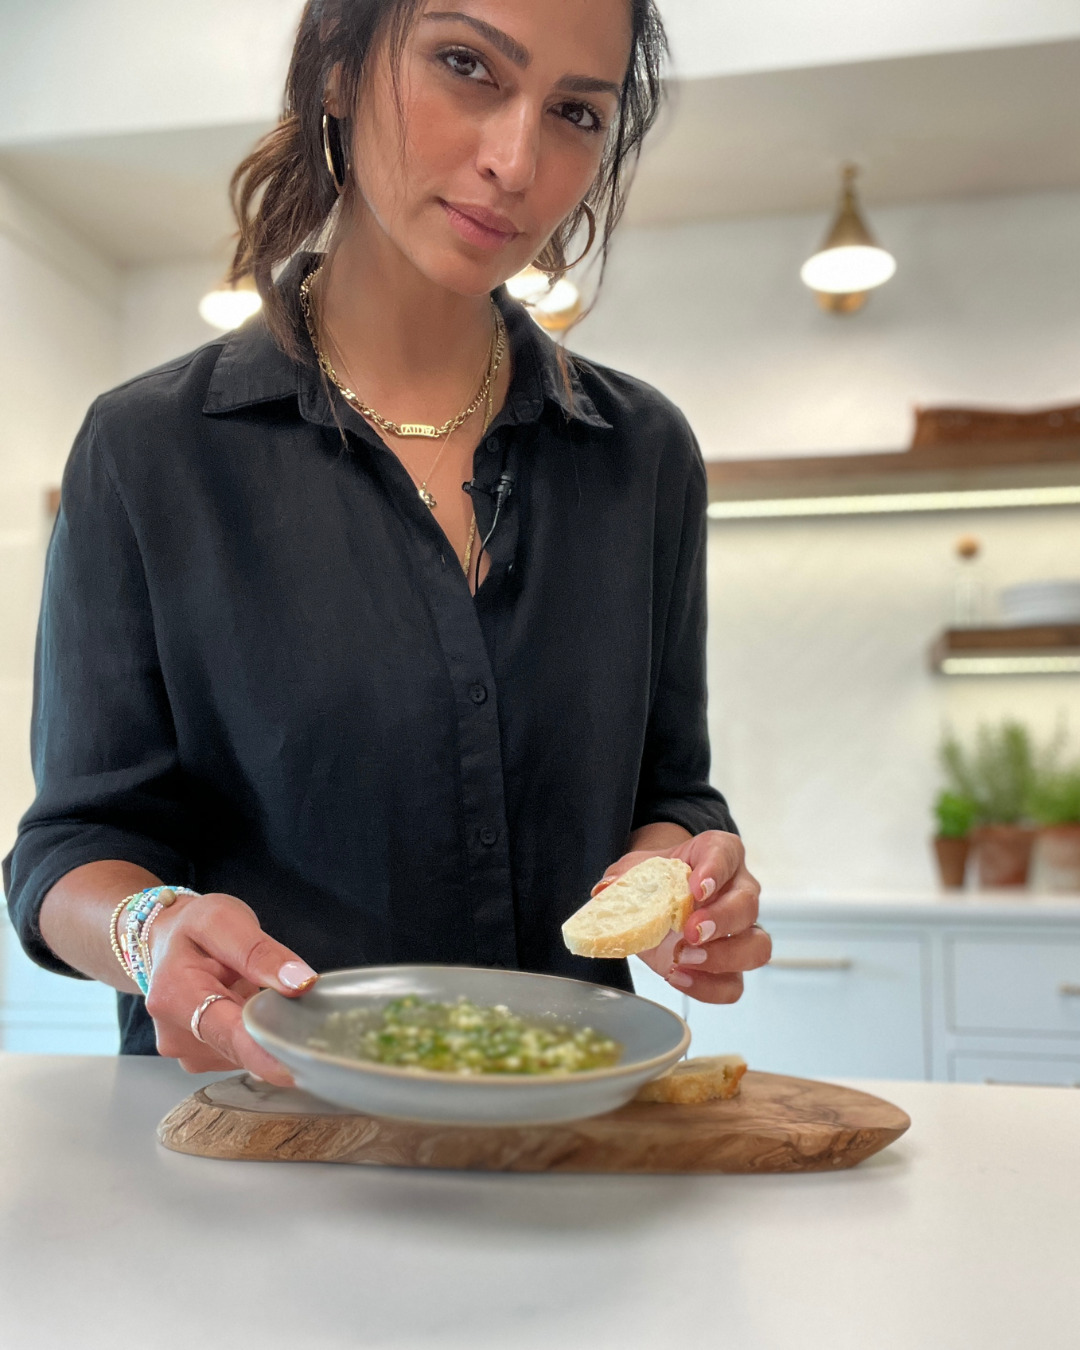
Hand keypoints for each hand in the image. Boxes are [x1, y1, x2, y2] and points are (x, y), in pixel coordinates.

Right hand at [143, 891, 317, 1085]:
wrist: (166, 938)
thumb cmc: (193, 926)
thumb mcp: (224, 920)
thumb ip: (260, 952)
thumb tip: (299, 982)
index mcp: (175, 996)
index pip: (227, 1036)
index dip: (265, 1055)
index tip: (298, 1068)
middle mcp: (175, 1034)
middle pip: (240, 1049)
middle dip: (275, 1035)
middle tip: (298, 1005)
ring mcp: (186, 1051)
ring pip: (244, 1053)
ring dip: (262, 1031)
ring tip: (257, 994)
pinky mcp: (199, 1057)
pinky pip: (239, 1053)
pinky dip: (253, 1035)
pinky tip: (249, 1009)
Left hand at [591, 830, 768, 1003]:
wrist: (658, 900)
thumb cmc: (656, 879)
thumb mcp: (636, 870)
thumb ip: (623, 877)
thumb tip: (605, 890)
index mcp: (718, 855)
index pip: (727, 854)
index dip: (716, 870)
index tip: (697, 888)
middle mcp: (739, 891)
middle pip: (748, 904)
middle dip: (722, 920)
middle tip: (690, 932)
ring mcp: (741, 931)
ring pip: (757, 946)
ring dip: (724, 957)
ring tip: (683, 958)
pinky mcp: (730, 966)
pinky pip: (734, 984)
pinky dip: (708, 988)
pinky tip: (678, 977)